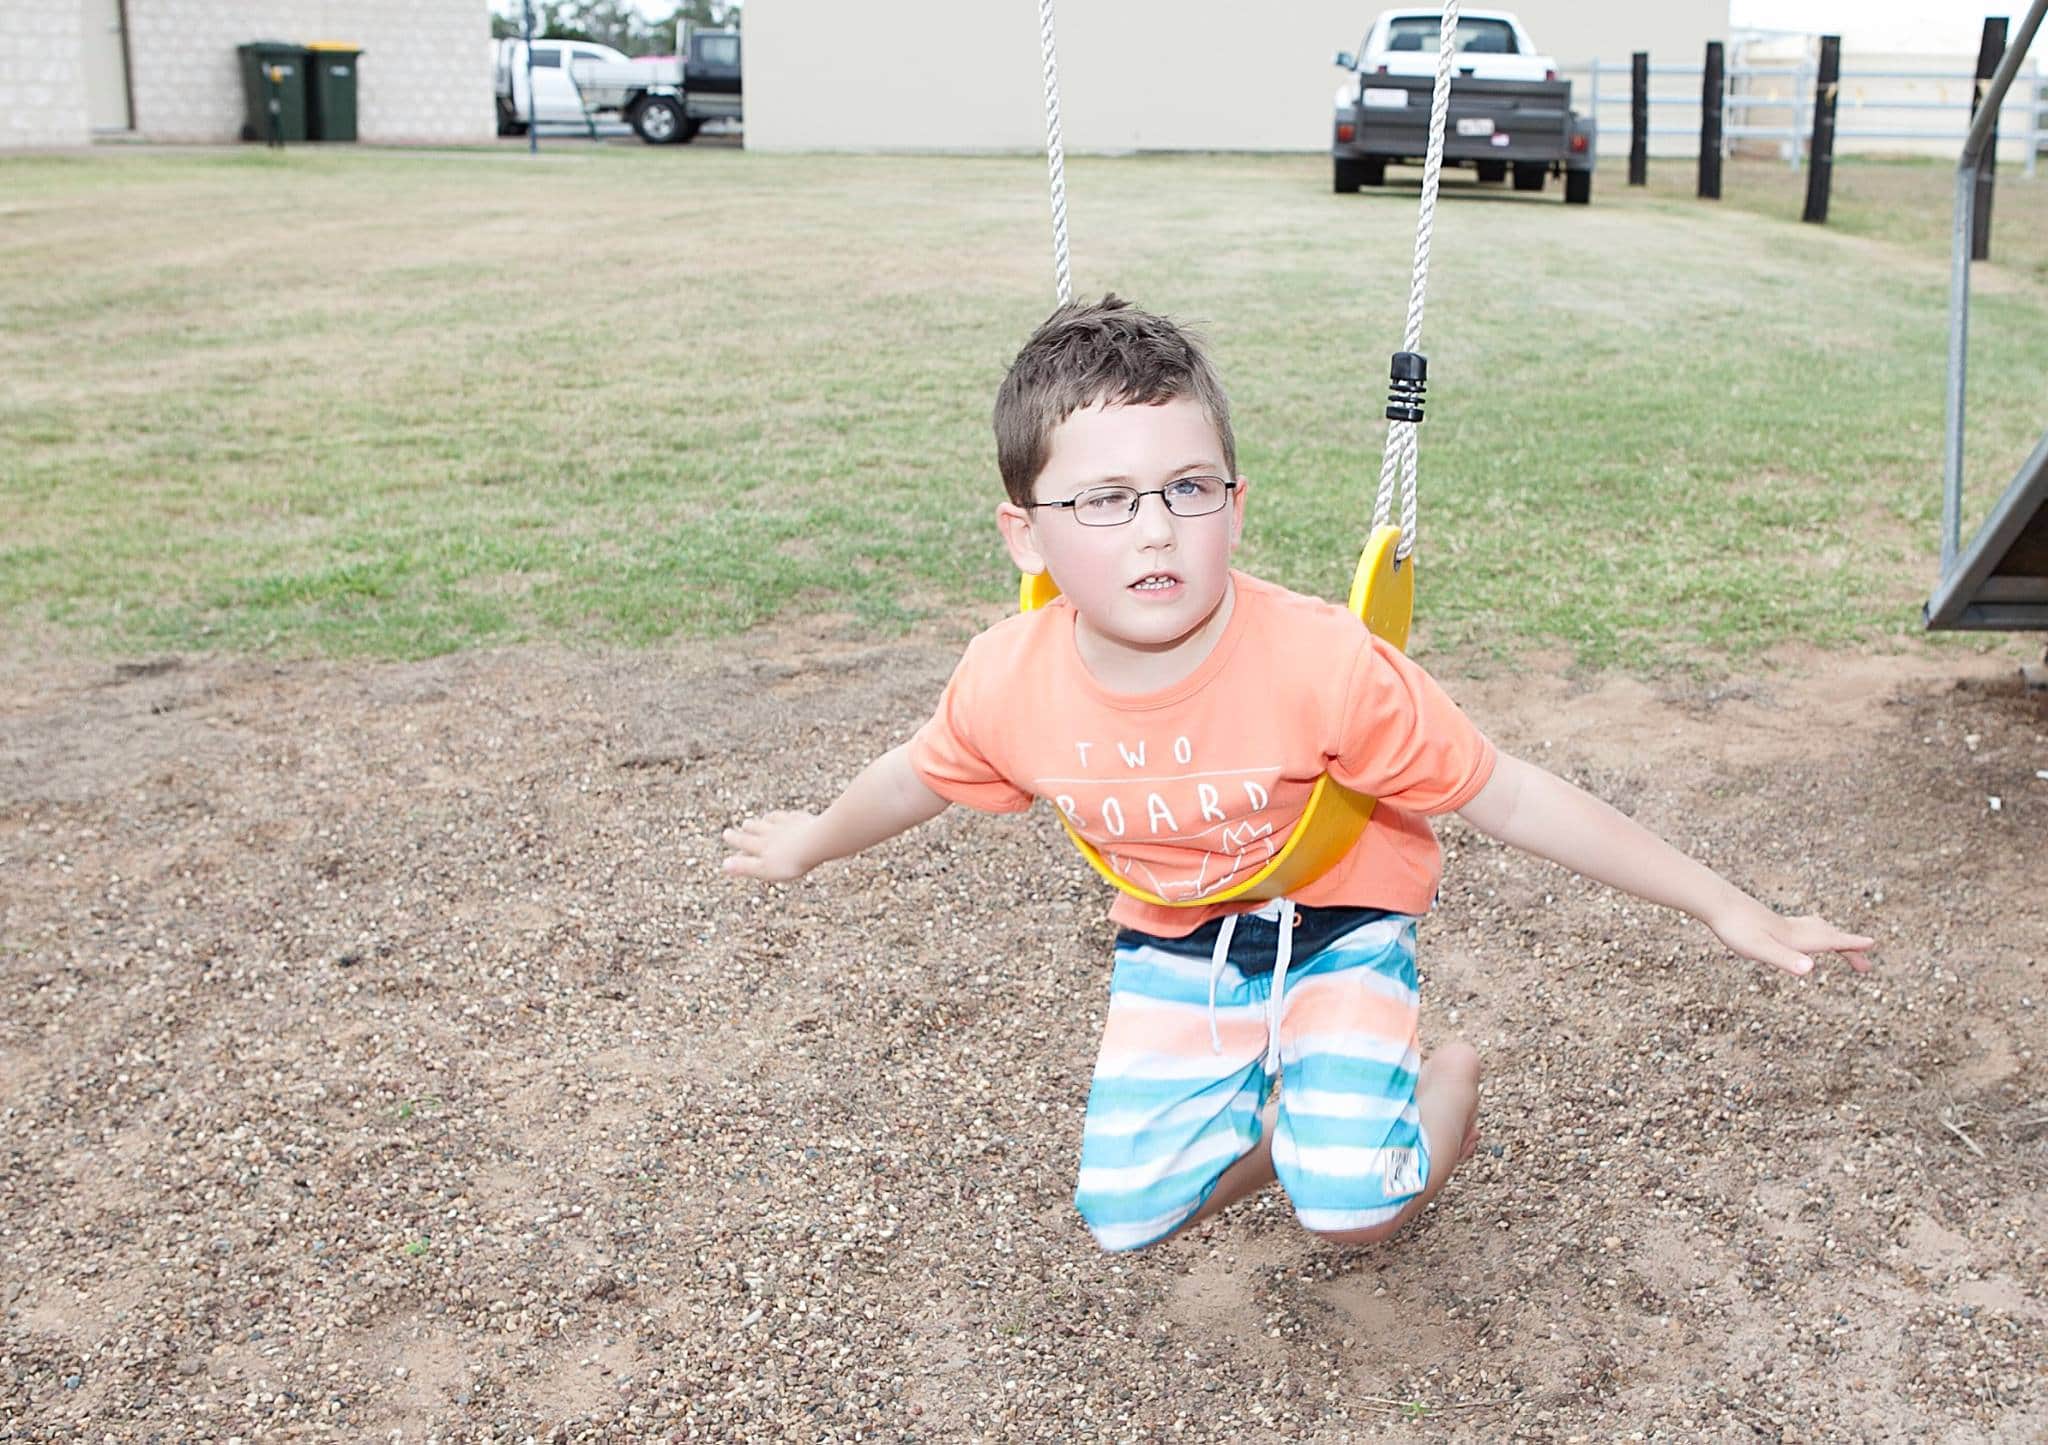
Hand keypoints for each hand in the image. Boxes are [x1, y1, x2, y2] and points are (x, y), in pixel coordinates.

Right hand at [721, 810, 820, 882]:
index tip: (726, 833)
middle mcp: (772, 832)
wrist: (815, 842)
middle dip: (750, 827)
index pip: (744, 841)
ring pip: (774, 819)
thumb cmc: (791, 860)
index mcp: (762, 845)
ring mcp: (788, 824)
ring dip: (767, 819)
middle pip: (758, 827)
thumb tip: (724, 865)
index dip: (734, 838)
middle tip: (745, 824)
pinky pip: (793, 816)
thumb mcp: (764, 869)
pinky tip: (791, 815)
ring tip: (765, 818)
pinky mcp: (804, 821)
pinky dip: (789, 816)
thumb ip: (744, 867)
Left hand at [1706, 896, 1873, 975]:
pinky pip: (1799, 929)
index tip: (1873, 943)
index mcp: (1795, 937)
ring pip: (1815, 930)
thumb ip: (1786, 959)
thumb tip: (1810, 969)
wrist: (1715, 903)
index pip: (1830, 940)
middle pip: (1829, 937)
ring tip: (1842, 948)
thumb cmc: (1735, 928)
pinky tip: (1802, 940)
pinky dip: (1812, 934)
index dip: (1851, 943)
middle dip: (1849, 949)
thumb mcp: (1759, 949)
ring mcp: (1781, 925)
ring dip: (1833, 939)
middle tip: (1865, 968)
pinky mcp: (1769, 923)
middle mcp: (1793, 929)